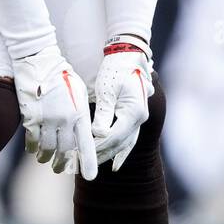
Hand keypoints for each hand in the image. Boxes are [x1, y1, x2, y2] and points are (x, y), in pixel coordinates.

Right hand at [13, 45, 97, 179]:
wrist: (40, 60)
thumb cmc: (62, 76)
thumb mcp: (79, 93)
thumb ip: (81, 115)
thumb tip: (83, 134)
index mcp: (79, 113)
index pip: (86, 144)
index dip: (88, 162)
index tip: (91, 177)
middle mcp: (65, 118)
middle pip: (65, 151)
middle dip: (62, 164)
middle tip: (59, 169)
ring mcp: (47, 118)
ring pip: (47, 148)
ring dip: (46, 157)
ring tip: (45, 160)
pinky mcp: (31, 116)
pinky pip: (32, 140)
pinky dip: (32, 148)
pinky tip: (33, 150)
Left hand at [92, 42, 153, 171]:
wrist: (128, 57)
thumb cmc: (116, 70)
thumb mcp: (107, 90)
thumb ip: (103, 113)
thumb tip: (98, 134)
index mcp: (134, 111)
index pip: (114, 135)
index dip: (99, 145)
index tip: (83, 152)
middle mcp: (140, 118)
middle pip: (120, 143)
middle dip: (102, 154)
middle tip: (84, 164)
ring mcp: (140, 119)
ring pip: (125, 144)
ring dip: (109, 155)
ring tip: (96, 166)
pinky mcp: (135, 118)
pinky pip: (128, 139)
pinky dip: (121, 152)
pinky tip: (115, 165)